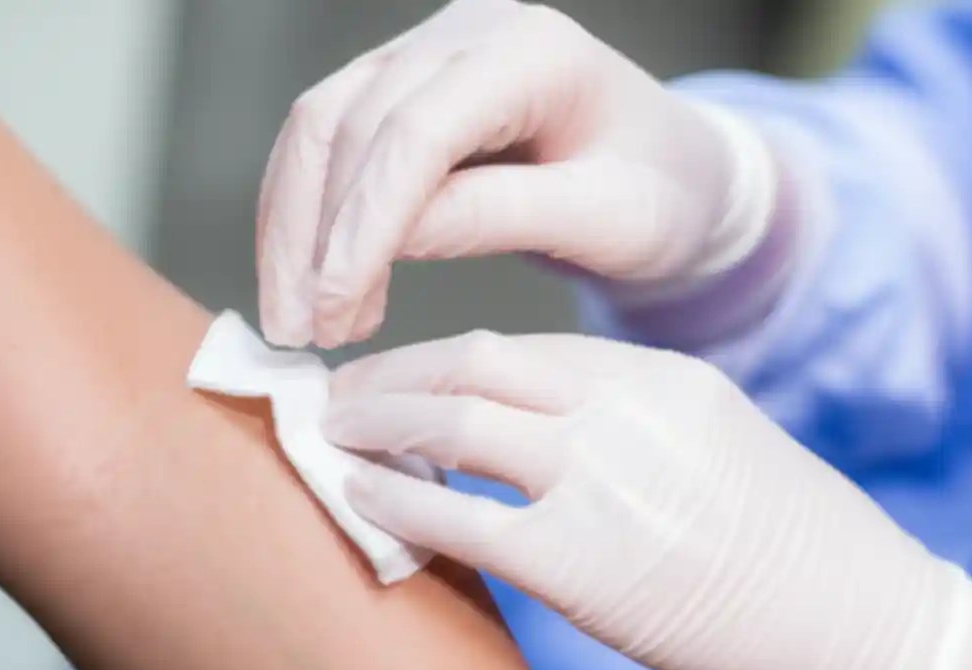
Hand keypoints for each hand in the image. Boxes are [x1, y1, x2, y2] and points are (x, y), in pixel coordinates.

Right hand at [256, 0, 776, 348]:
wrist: (678, 169)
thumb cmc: (663, 193)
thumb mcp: (610, 219)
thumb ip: (504, 217)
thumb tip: (390, 242)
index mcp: (533, 52)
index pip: (417, 132)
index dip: (363, 225)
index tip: (333, 311)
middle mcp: (468, 33)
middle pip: (348, 122)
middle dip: (313, 237)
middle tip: (304, 334)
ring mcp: (429, 51)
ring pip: (320, 126)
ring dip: (294, 228)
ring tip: (300, 321)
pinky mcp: (405, 86)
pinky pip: (330, 138)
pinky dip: (310, 213)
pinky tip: (317, 281)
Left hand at [324, 331, 971, 669]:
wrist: (860, 618)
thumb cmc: (790, 539)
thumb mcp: (713, 436)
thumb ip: (623, 416)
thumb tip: (523, 423)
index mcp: (656, 376)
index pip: (518, 348)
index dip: (439, 356)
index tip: (398, 371)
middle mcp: (622, 410)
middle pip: (470, 365)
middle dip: (390, 374)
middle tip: (341, 392)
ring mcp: (599, 481)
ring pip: (451, 423)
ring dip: (377, 423)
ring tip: (335, 432)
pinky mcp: (579, 563)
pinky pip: (458, 517)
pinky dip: (396, 499)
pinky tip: (362, 494)